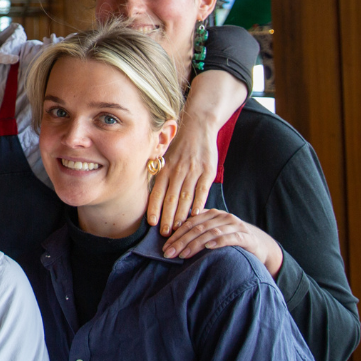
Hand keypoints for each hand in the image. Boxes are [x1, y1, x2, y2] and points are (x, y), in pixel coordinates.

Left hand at [147, 110, 216, 235]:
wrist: (198, 126)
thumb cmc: (179, 145)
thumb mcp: (165, 157)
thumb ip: (160, 174)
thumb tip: (153, 194)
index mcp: (165, 168)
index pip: (158, 192)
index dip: (154, 209)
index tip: (152, 224)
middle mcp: (177, 171)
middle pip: (171, 199)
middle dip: (167, 218)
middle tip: (165, 234)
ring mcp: (193, 171)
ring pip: (186, 197)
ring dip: (181, 215)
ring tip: (178, 229)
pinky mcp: (207, 171)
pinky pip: (202, 191)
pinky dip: (198, 204)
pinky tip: (195, 216)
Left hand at [162, 209, 283, 276]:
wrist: (258, 245)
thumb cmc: (229, 240)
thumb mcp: (212, 232)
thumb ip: (197, 232)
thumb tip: (170, 241)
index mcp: (211, 213)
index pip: (189, 223)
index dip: (176, 234)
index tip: (165, 247)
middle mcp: (222, 216)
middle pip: (197, 228)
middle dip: (181, 241)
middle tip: (169, 254)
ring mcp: (235, 225)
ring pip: (210, 232)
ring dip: (195, 244)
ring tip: (183, 254)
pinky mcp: (246, 236)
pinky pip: (230, 237)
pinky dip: (218, 242)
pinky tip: (208, 247)